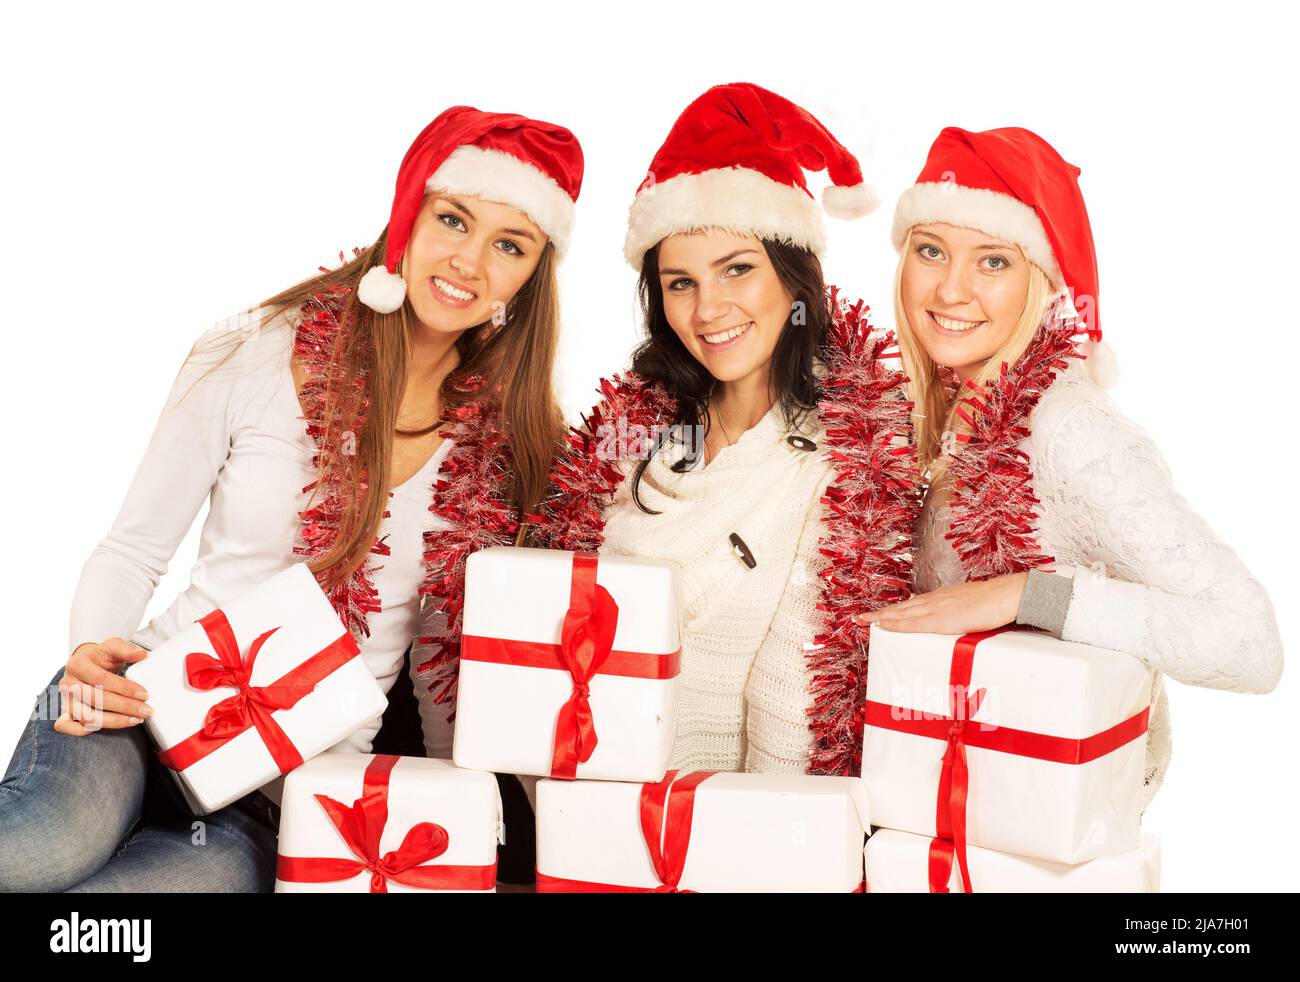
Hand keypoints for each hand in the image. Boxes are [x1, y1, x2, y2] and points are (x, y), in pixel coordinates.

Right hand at [54, 638, 151, 735]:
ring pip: (86, 716)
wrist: (85, 665)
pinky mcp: (63, 713)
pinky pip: (66, 727)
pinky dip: (84, 729)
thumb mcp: (112, 647)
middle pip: (96, 699)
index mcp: (77, 664)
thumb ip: (126, 649)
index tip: (145, 694)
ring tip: (136, 720)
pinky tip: (108, 726)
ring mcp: (64, 699)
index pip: (102, 679)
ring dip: (113, 721)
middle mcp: (67, 683)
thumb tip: (141, 654)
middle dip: (124, 707)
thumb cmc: (100, 657)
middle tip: (146, 711)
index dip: (124, 688)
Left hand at [853, 573, 1027, 634]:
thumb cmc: (997, 603)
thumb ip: (964, 614)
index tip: (880, 614)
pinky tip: (882, 626)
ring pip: (901, 614)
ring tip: (863, 621)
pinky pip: (912, 623)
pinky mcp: (942, 619)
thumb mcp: (974, 607)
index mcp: (944, 597)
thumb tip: (961, 623)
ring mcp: (937, 608)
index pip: (913, 605)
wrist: (1008, 595)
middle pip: (902, 608)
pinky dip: (895, 625)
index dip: (895, 611)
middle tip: (859, 617)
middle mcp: (936, 600)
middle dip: (880, 613)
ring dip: (881, 618)